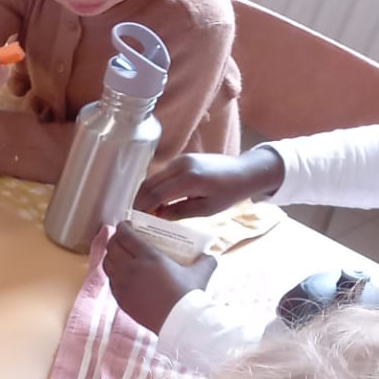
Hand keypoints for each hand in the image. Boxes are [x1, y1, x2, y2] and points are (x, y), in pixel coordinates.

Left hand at [103, 221, 216, 334]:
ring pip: (107, 263)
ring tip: (119, 254)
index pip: (125, 236)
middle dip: (115, 239)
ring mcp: (122, 284)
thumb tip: (208, 255)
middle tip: (122, 238)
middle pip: (112, 247)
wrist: (178, 322)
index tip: (126, 225)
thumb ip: (205, 260)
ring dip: (111, 255)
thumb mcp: (201, 273)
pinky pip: (110, 280)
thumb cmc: (189, 295)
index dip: (123, 227)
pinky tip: (121, 274)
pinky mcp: (120, 299)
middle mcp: (130, 268)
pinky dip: (113, 273)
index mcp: (148, 257)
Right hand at [134, 147, 286, 218]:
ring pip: (153, 178)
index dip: (142, 208)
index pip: (156, 195)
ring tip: (147, 210)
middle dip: (139, 201)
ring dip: (146, 193)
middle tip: (135, 216)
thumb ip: (180, 212)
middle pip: (149, 184)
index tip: (134, 219)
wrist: (244, 171)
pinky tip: (159, 199)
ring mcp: (180, 160)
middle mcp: (181, 166)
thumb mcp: (206, 209)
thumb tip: (157, 216)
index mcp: (189, 180)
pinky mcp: (181, 159)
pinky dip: (155, 186)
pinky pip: (161, 174)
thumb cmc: (229, 193)